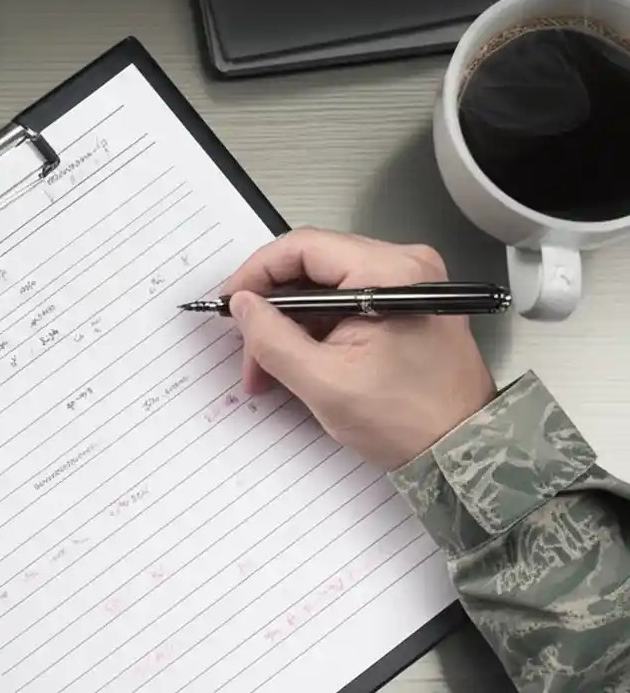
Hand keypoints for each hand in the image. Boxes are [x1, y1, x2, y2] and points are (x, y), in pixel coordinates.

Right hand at [221, 229, 494, 469]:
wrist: (463, 448)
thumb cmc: (408, 420)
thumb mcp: (323, 382)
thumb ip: (272, 338)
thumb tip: (242, 305)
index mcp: (390, 273)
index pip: (303, 246)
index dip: (257, 272)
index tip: (231, 301)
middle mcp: (405, 266)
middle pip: (313, 265)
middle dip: (272, 308)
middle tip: (247, 346)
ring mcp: (408, 284)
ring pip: (324, 286)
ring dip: (290, 323)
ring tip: (269, 367)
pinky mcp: (407, 303)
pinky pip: (345, 301)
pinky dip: (316, 328)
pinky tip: (298, 360)